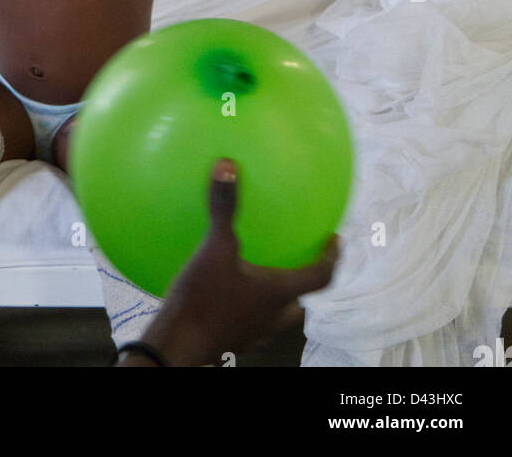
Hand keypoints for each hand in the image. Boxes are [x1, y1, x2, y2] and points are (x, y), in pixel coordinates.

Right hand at [122, 160, 337, 366]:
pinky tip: (230, 290)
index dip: (331, 258)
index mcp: (278, 292)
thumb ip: (223, 208)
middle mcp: (273, 315)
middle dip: (303, 278)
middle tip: (297, 257)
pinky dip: (251, 303)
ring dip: (277, 294)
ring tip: (263, 272)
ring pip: (278, 313)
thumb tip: (227, 166)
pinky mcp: (235, 339)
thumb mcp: (213, 248)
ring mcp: (255, 332)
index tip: (335, 240)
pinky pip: (253, 319)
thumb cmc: (202, 299)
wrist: (177, 345)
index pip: (320, 276)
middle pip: (300, 298)